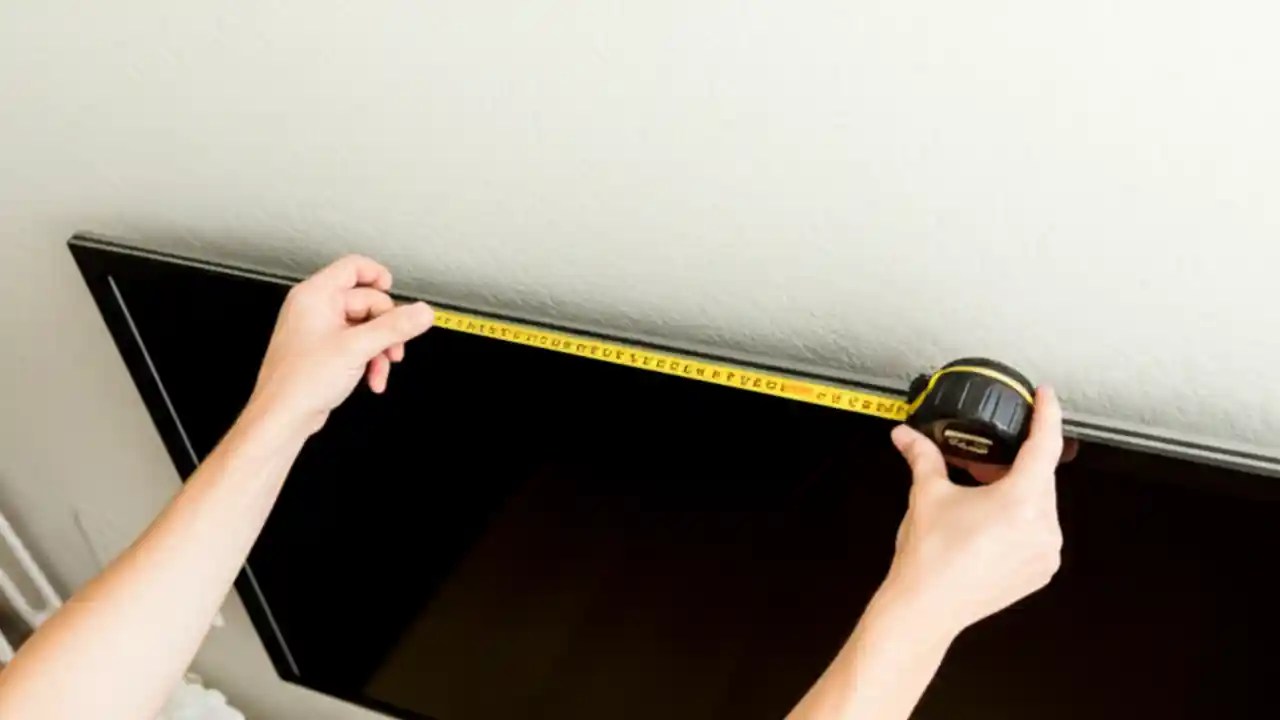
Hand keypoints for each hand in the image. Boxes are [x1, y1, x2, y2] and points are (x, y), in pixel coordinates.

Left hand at [247, 254, 434, 434]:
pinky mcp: (325, 351)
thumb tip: (421, 312)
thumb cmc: (300, 381)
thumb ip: (395, 327)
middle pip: (367, 302)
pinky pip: (356, 345)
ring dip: (380, 349)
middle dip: (386, 329)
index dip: (377, 275)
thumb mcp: (357, 348)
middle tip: (394, 348)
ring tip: (382, 368)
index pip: (353, 267)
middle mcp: (315, 309)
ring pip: (365, 328)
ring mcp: (319, 330)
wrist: (284, 416)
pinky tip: (372, 378)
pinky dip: (369, 360)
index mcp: (316, 296)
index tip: (395, 290)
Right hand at [883, 386, 1067, 636]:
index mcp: (1022, 500)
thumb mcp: (927, 494)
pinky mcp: (1041, 571)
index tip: (1046, 394)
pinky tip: (991, 524)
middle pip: (1040, 477)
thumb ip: (922, 456)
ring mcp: (1046, 552)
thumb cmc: (929, 552)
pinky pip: (1039, 532)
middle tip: (985, 458)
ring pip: (1040, 505)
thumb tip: (903, 433)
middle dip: (1016, 462)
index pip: (1043, 445)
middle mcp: (1045, 527)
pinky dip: (1021, 520)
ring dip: (1018, 493)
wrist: (926, 607)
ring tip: (983, 494)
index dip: (1047, 414)